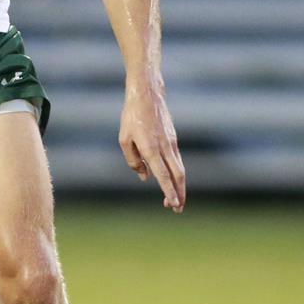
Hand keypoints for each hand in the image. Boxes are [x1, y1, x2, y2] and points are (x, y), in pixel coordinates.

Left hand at [120, 79, 185, 210]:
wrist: (147, 94)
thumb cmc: (131, 117)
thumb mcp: (124, 139)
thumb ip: (133, 160)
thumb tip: (143, 176)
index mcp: (151, 149)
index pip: (163, 175)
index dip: (169, 191)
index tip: (173, 204)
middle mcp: (165, 147)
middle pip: (177, 175)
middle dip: (179, 194)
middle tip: (177, 209)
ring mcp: (171, 143)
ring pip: (179, 169)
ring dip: (179, 186)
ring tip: (176, 200)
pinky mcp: (173, 139)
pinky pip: (176, 160)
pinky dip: (176, 173)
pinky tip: (172, 181)